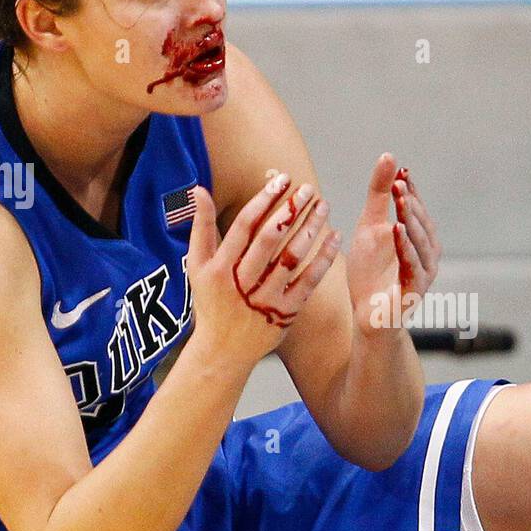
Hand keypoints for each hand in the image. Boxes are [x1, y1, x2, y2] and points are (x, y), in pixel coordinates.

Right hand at [184, 175, 339, 364]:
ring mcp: (265, 299)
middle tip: (307, 188)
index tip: (282, 180)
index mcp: (220, 268)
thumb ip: (200, 227)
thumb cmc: (211, 303)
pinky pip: (308, 282)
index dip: (264, 200)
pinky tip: (334, 237)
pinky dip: (323, 259)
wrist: (223, 351)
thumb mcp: (196, 266)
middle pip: (270, 239)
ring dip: (310, 229)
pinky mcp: (286, 313)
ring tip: (323, 206)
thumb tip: (199, 190)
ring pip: (292, 258)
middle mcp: (242, 282)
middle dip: (290, 210)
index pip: (244, 226)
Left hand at [346, 153, 440, 335]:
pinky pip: (412, 266)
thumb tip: (389, 157)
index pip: (416, 207)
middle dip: (411, 201)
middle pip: (421, 222)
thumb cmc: (370, 273)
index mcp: (419, 237)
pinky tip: (398, 230)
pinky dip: (406, 247)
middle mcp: (427, 253)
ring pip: (421, 242)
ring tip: (401, 199)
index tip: (399, 169)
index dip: (409, 189)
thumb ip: (378, 195)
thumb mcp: (369, 227)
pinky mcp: (414, 290)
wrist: (366, 315)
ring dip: (412, 219)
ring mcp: (423, 272)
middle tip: (398, 181)